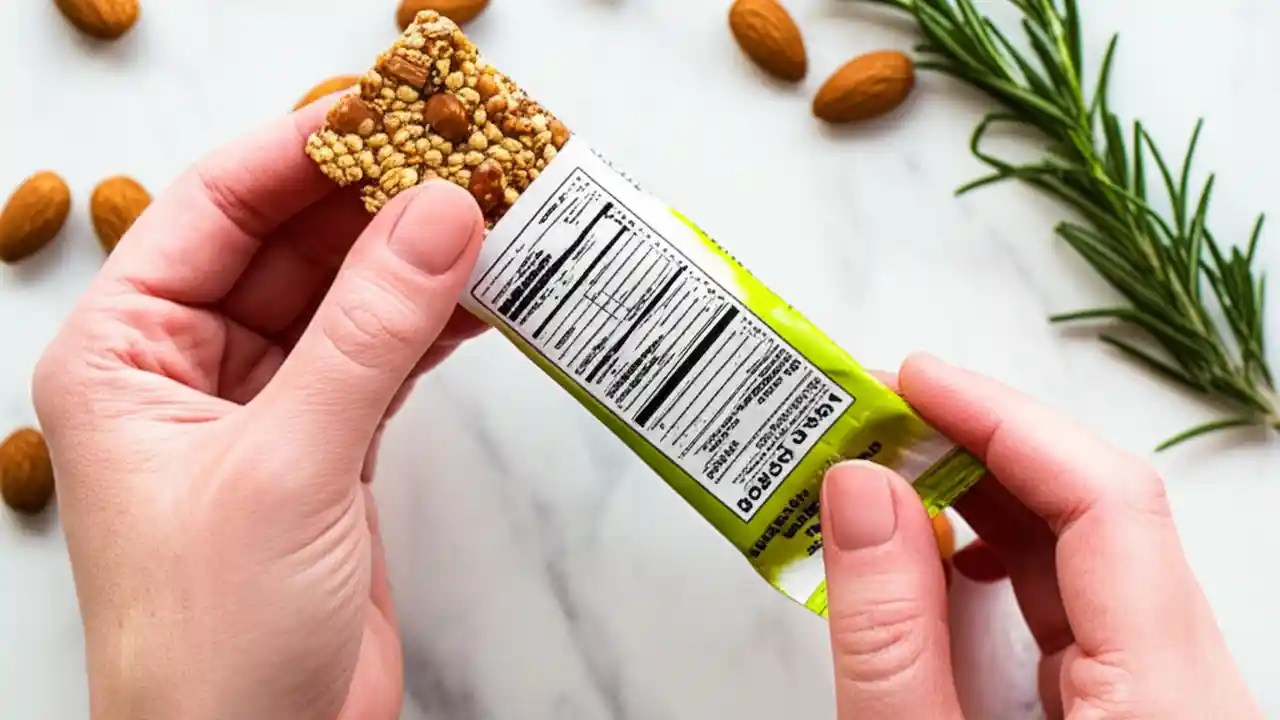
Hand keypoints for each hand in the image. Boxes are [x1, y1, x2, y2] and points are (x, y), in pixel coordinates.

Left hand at [32, 100, 486, 719]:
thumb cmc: (210, 642)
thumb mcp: (286, 466)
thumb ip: (366, 335)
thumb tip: (438, 217)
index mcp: (128, 354)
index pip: (214, 210)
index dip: (301, 153)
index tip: (391, 116)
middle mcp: (190, 370)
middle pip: (290, 248)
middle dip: (378, 205)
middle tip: (468, 161)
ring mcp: (267, 410)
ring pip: (348, 302)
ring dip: (418, 263)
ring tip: (498, 217)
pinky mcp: (330, 451)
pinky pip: (384, 359)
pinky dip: (436, 327)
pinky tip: (488, 296)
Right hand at [820, 354, 1262, 718]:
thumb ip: (890, 637)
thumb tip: (860, 492)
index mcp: (1164, 700)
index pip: (1107, 502)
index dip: (1004, 420)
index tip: (914, 383)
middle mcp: (1188, 690)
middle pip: (1100, 517)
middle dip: (980, 449)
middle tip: (877, 418)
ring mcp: (1166, 699)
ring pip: (1086, 559)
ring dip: (983, 500)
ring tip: (887, 472)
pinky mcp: (1134, 712)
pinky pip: (1075, 607)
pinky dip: (998, 563)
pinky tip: (934, 559)